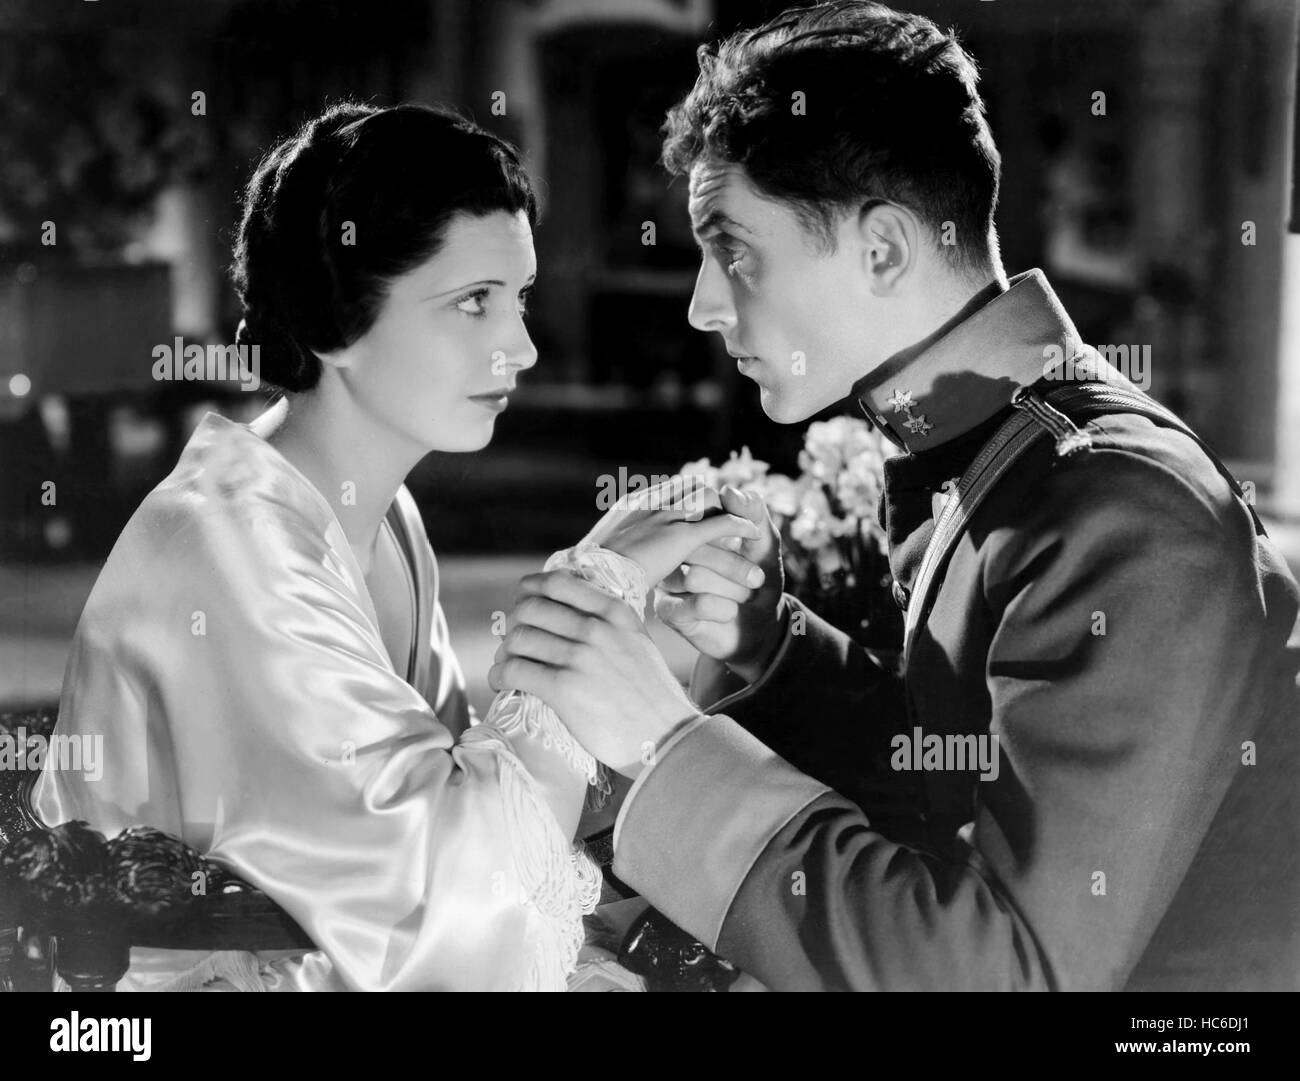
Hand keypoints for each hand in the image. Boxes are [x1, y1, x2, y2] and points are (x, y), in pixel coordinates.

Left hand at [488, 570, 699, 777]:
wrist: (665, 736)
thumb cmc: (651, 695)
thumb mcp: (637, 641)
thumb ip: (608, 623)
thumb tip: (569, 613)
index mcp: (614, 612)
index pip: (556, 583)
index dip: (528, 590)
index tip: (522, 603)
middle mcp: (596, 628)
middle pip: (530, 609)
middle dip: (513, 624)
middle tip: (513, 643)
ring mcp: (580, 657)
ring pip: (518, 639)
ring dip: (504, 652)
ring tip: (506, 665)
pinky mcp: (564, 689)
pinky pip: (514, 669)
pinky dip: (500, 675)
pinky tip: (502, 682)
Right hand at [578, 475, 760, 589]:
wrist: (588, 588)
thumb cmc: (592, 577)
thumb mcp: (608, 552)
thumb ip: (626, 539)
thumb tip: (635, 542)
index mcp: (632, 504)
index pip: (675, 487)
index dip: (696, 499)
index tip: (711, 512)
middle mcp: (649, 502)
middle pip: (695, 487)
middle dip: (716, 502)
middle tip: (732, 521)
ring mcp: (663, 517)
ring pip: (711, 503)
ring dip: (730, 515)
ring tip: (748, 532)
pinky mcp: (678, 537)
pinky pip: (721, 524)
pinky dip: (740, 525)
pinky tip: (753, 535)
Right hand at [654, 485, 786, 681]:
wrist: (761, 626)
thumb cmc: (759, 580)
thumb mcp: (765, 544)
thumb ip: (752, 513)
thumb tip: (728, 490)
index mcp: (694, 528)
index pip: (701, 514)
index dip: (731, 531)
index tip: (751, 545)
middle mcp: (673, 550)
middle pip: (693, 545)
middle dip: (735, 565)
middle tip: (758, 579)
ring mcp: (667, 580)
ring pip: (694, 576)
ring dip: (732, 589)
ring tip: (745, 597)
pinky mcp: (668, 610)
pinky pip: (696, 604)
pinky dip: (723, 608)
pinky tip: (730, 612)